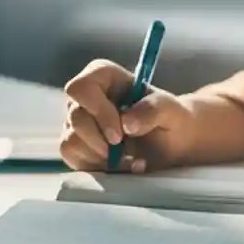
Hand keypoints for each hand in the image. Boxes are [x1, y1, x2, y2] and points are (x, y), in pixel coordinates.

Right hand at [60, 59, 194, 173]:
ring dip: (101, 157)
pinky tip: (119, 165)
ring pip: (71, 141)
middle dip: (101, 140)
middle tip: (126, 149)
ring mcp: (76, 122)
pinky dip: (97, 166)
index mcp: (103, 76)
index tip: (119, 133)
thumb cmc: (171, 120)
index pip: (81, 87)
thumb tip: (127, 122)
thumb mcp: (171, 111)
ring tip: (130, 159)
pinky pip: (73, 158)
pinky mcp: (76, 146)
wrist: (172, 145)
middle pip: (75, 117)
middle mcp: (85, 97)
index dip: (97, 111)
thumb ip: (153, 109)